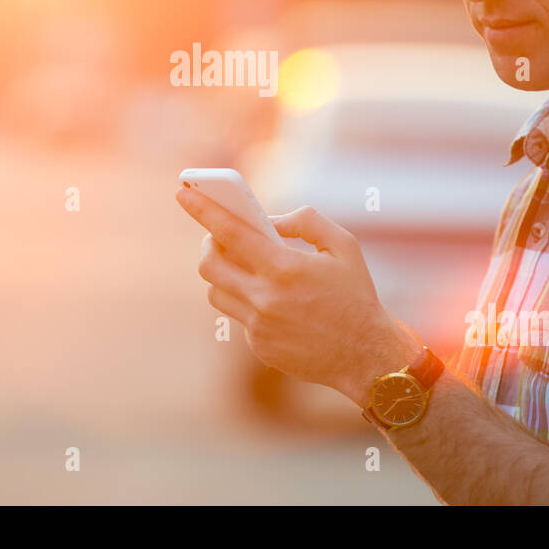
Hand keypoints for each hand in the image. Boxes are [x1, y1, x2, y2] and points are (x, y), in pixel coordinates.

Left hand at [176, 187, 410, 402]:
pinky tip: (270, 298)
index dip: (202, 209)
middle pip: (208, 264)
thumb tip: (269, 219)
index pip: (229, 232)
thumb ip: (305, 221)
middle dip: (207, 243)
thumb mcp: (343, 245)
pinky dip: (248, 301)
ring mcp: (258, 326)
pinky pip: (239, 315)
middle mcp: (265, 298)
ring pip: (215, 292)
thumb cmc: (357, 295)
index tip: (182, 192)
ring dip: (222, 274)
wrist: (366, 356)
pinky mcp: (259, 346)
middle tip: (219, 235)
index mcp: (284, 267)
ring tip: (241, 264)